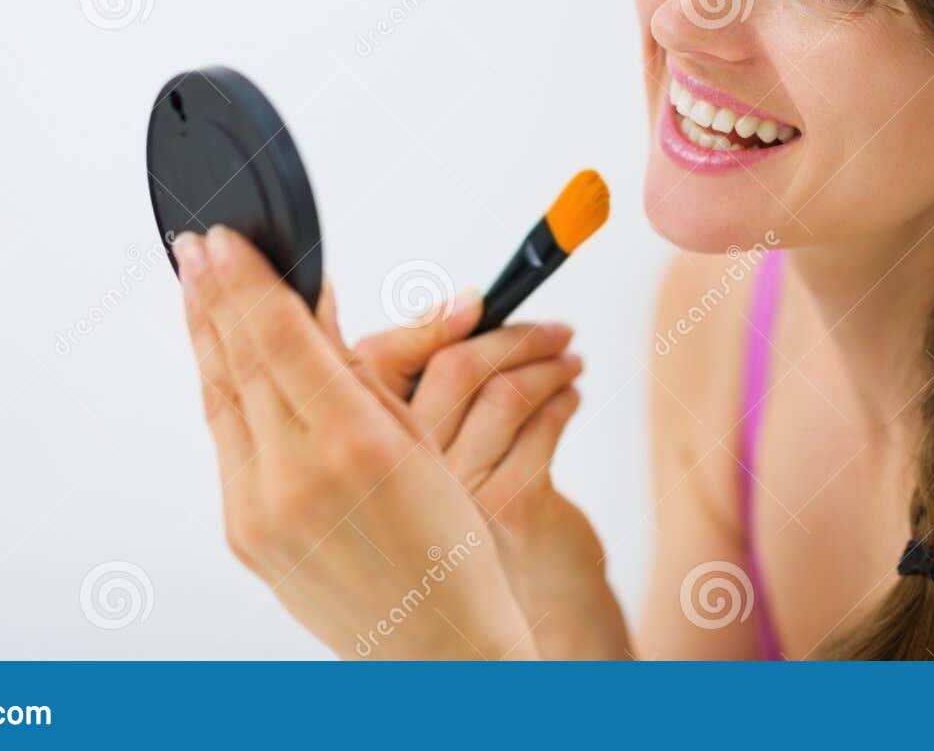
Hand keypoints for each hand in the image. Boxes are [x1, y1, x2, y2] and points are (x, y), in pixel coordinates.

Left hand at [173, 225, 534, 659]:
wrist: (435, 646)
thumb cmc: (449, 547)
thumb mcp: (420, 443)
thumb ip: (357, 372)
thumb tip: (315, 308)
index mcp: (352, 445)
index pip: (280, 337)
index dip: (248, 280)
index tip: (225, 238)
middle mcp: (294, 477)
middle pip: (239, 362)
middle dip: (214, 296)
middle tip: (196, 246)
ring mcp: (259, 511)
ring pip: (222, 400)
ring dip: (208, 337)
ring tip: (197, 286)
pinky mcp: (242, 534)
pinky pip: (226, 444)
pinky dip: (224, 391)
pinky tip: (223, 360)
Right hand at [348, 296, 631, 657]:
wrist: (504, 629)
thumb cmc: (462, 543)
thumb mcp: (421, 471)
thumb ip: (414, 405)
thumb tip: (454, 315)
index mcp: (363, 452)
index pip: (379, 362)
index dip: (436, 322)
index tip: (475, 303)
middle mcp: (402, 475)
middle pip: (454, 365)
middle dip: (509, 334)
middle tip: (548, 326)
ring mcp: (456, 492)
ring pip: (505, 391)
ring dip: (547, 364)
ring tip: (568, 359)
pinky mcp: (509, 507)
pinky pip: (541, 427)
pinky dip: (563, 402)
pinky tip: (570, 399)